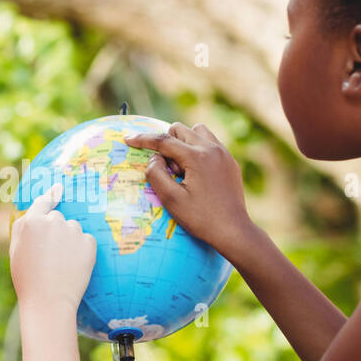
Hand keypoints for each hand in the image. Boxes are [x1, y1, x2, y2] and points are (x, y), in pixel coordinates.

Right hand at [9, 181, 96, 309]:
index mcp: (31, 222)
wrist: (49, 300)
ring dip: (69, 241)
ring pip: (73, 229)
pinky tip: (73, 266)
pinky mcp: (88, 242)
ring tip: (61, 264)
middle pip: (57, 219)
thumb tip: (35, 212)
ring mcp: (72, 231)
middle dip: (56, 232)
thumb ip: (24, 227)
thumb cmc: (28, 279)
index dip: (51, 195)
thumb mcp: (16, 250)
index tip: (59, 188)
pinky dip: (82, 250)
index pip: (43, 202)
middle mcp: (52, 222)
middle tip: (49, 256)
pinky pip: (86, 241)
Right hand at [123, 122, 250, 254]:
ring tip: (183, 169)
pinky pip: (210, 143)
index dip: (142, 139)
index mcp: (196, 157)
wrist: (233, 230)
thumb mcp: (171, 199)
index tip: (127, 138)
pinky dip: (197, 150)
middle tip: (170, 172)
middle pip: (180, 130)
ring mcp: (224, 153)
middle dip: (167, 145)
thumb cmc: (200, 218)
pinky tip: (197, 174)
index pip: (163, 140)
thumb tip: (154, 158)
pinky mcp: (230, 161)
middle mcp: (212, 149)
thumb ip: (156, 174)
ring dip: (183, 143)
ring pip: (197, 131)